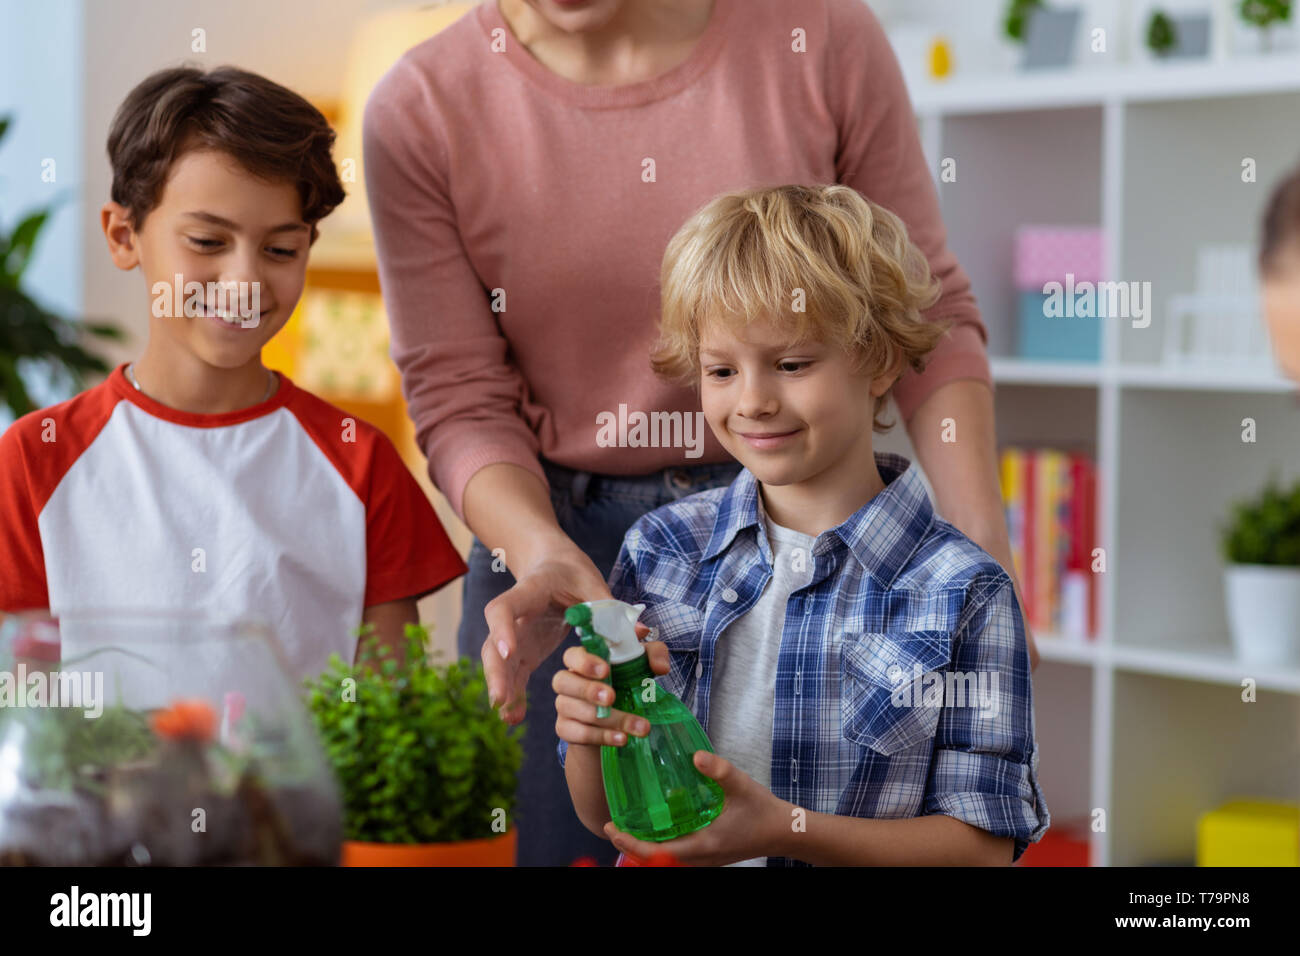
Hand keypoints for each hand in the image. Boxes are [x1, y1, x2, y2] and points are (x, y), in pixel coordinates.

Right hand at [482, 543, 647, 723]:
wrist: (554, 569)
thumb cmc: (572, 575)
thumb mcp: (592, 584)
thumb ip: (611, 608)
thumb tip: (641, 633)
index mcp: (530, 592)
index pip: (506, 608)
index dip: (503, 629)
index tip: (510, 652)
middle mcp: (514, 615)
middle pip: (494, 643)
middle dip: (496, 672)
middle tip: (500, 699)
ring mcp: (514, 636)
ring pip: (497, 663)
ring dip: (501, 689)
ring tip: (509, 717)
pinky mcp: (520, 652)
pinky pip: (510, 674)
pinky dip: (512, 695)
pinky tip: (514, 718)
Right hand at [553, 640, 670, 745]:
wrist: (611, 722)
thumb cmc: (624, 683)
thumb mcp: (641, 665)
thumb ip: (653, 655)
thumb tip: (661, 666)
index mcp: (582, 660)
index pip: (572, 655)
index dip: (585, 662)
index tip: (605, 670)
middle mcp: (567, 681)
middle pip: (563, 681)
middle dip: (588, 689)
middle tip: (612, 697)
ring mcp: (563, 706)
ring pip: (573, 710)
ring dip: (608, 719)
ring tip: (638, 726)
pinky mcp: (566, 729)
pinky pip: (577, 733)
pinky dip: (602, 737)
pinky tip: (622, 739)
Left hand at [604, 751, 792, 865]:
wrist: (783, 832)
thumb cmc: (762, 811)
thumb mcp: (741, 786)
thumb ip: (719, 770)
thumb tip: (695, 755)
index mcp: (701, 846)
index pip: (654, 854)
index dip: (629, 843)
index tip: (611, 828)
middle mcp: (698, 858)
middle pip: (653, 861)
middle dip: (629, 846)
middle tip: (611, 825)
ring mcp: (702, 859)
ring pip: (663, 860)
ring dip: (642, 847)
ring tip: (626, 826)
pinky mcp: (707, 855)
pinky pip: (674, 856)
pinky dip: (658, 846)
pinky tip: (654, 826)